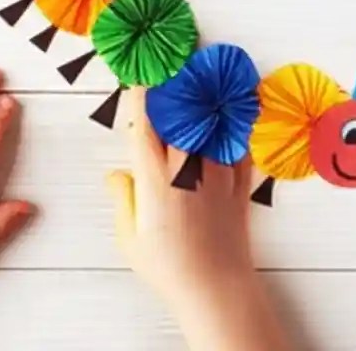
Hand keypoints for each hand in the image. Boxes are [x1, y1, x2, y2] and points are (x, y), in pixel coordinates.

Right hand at [106, 87, 286, 350]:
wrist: (215, 288)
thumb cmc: (168, 268)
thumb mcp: (130, 237)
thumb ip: (123, 199)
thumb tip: (116, 175)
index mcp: (154, 180)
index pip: (145, 127)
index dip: (141, 98)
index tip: (140, 77)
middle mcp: (186, 170)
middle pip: (181, 117)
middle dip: (176, 89)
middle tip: (175, 66)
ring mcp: (216, 176)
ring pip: (211, 127)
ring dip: (205, 101)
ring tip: (205, 76)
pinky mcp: (238, 187)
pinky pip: (239, 149)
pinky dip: (236, 128)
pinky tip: (237, 111)